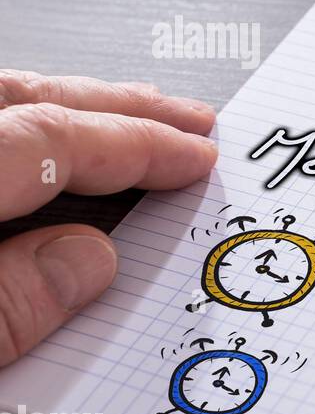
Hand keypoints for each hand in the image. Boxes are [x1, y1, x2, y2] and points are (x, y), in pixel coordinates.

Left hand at [0, 70, 216, 365]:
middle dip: (115, 107)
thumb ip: (9, 307)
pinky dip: (19, 142)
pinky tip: (43, 165)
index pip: (49, 139)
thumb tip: (85, 263)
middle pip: (19, 105)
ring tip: (131, 121)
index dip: (136, 145)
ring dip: (67, 115)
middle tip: (188, 116)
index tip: (196, 156)